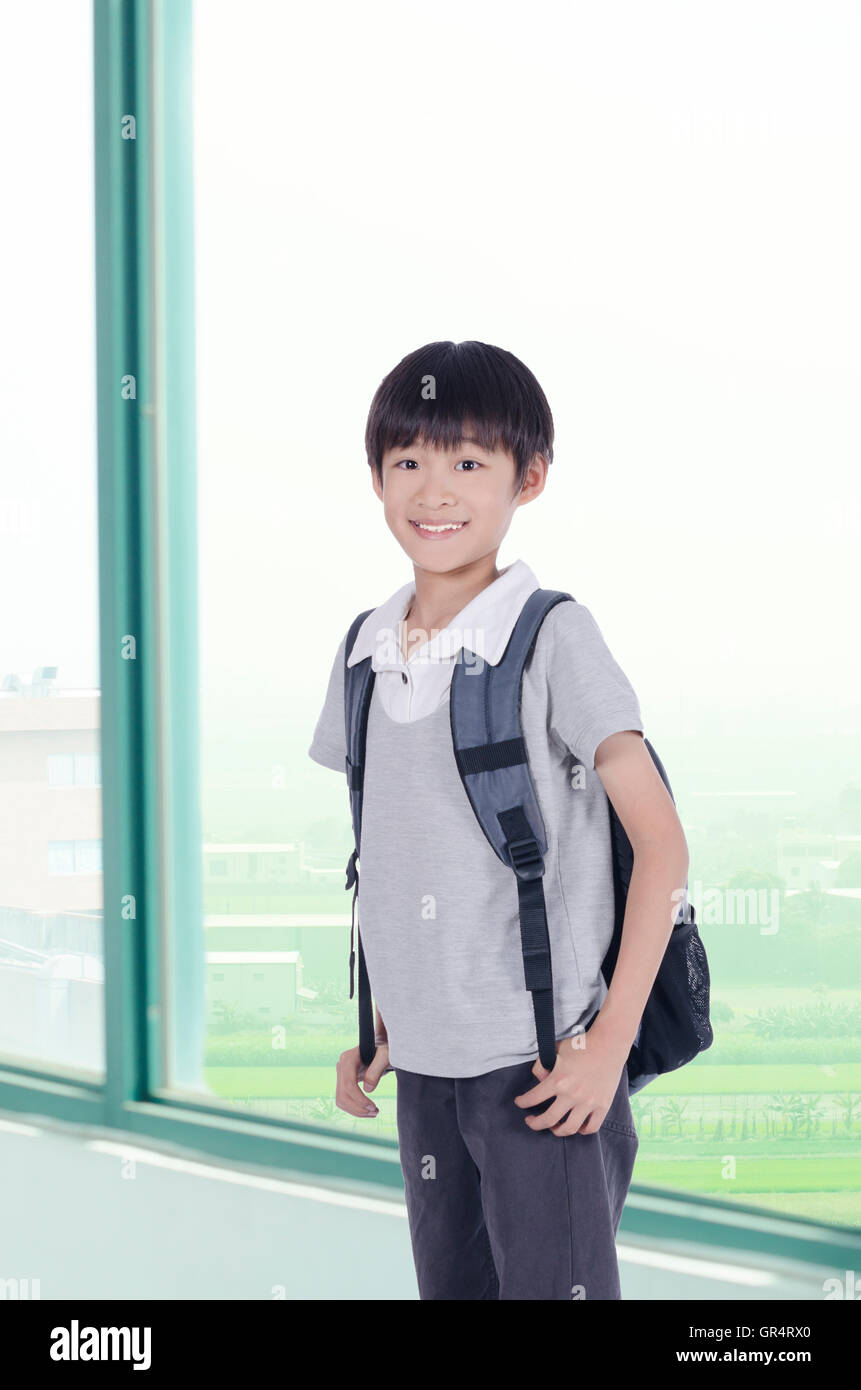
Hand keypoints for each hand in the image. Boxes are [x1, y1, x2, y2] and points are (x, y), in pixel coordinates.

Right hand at [335, 1043, 391, 1117]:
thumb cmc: (384, 1049)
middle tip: (375, 1112)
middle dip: (358, 1108)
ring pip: (341, 1100)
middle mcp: (341, 1066)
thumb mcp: (385, 1056)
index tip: (373, 1107)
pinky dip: (354, 1108)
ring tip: (373, 1112)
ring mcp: (341, 1074)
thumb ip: (377, 1070)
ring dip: (356, 1111)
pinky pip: (344, 1100)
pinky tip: (367, 1110)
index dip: (360, 1099)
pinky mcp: (343, 1082)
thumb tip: (368, 1089)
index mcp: (348, 1058)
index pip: (349, 1085)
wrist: (380, 1047)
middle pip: (343, 1095)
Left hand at [513, 1024, 629, 1136]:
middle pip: (548, 1120)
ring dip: (557, 1131)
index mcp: (558, 1080)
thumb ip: (542, 1066)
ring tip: (553, 1127)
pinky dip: (582, 1130)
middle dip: (535, 1124)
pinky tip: (576, 1126)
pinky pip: (591, 1128)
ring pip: (569, 1128)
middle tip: (530, 1121)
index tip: (519, 1103)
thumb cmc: (580, 1045)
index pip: (533, 1098)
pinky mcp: (603, 1106)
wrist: (608, 1044)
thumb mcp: (555, 1050)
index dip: (522, 1102)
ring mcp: (588, 1102)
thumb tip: (539, 1082)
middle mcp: (572, 1094)